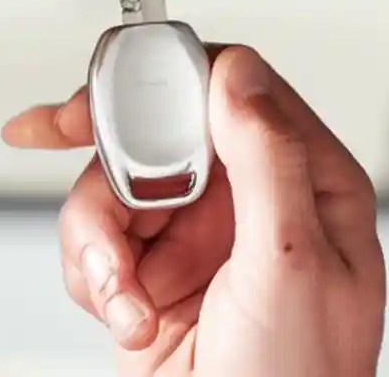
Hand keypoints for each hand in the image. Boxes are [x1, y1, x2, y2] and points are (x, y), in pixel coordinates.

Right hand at [3, 46, 385, 375]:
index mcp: (303, 181)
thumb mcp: (291, 264)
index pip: (230, 89)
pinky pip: (94, 242)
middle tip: (85, 194)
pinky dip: (93, 278)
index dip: (160, 83)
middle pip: (152, 136)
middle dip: (111, 176)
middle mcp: (248, 201)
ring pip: (111, 190)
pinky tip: (123, 315)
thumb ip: (267, 160)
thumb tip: (236, 74)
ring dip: (99, 245)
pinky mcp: (152, 274)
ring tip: (121, 295)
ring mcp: (197, 239)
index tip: (104, 101)